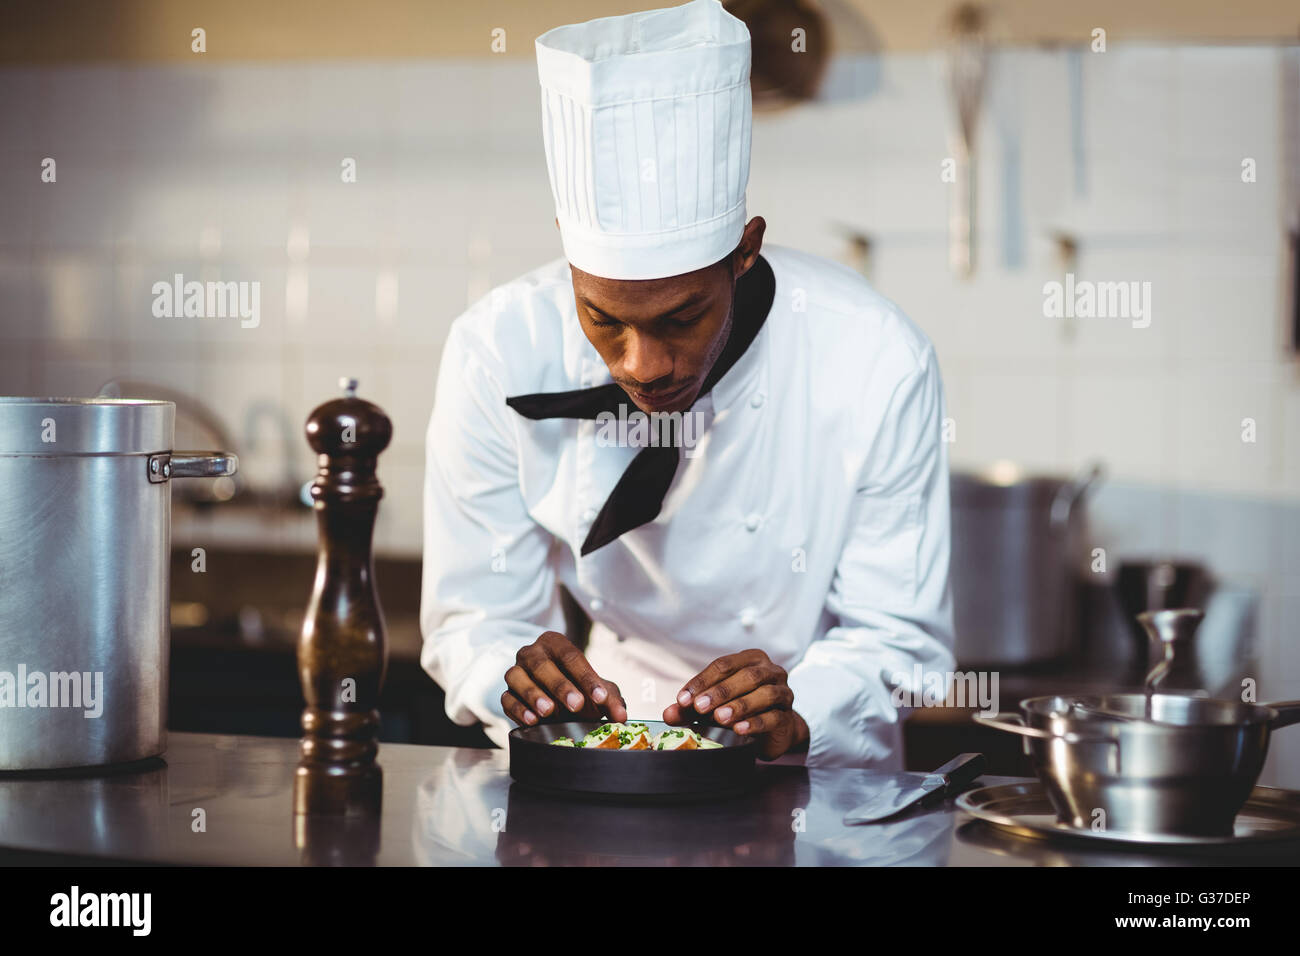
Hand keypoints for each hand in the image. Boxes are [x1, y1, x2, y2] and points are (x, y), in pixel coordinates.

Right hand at [503, 631, 626, 726]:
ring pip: (517, 677)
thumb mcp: (596, 689)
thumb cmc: (577, 688)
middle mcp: (532, 653)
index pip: (572, 657)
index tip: (601, 698)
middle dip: (560, 685)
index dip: (587, 677)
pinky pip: (506, 698)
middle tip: (577, 705)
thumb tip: (621, 716)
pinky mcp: (506, 693)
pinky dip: (518, 709)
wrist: (555, 700)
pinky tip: (532, 720)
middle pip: (542, 664)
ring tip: (549, 711)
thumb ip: (610, 699)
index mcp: (555, 643)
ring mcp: (516, 671)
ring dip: (533, 694)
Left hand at [663, 649, 808, 759]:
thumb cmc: (741, 709)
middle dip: (721, 692)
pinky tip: (740, 729)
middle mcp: (770, 671)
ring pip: (764, 694)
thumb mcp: (713, 706)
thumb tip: (669, 713)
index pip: (724, 665)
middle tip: (699, 707)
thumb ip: (691, 708)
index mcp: (751, 660)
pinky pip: (774, 717)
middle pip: (746, 676)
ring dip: (739, 705)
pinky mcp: (787, 717)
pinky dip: (755, 722)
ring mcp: (783, 693)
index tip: (683, 699)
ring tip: (720, 717)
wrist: (773, 729)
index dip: (703, 681)